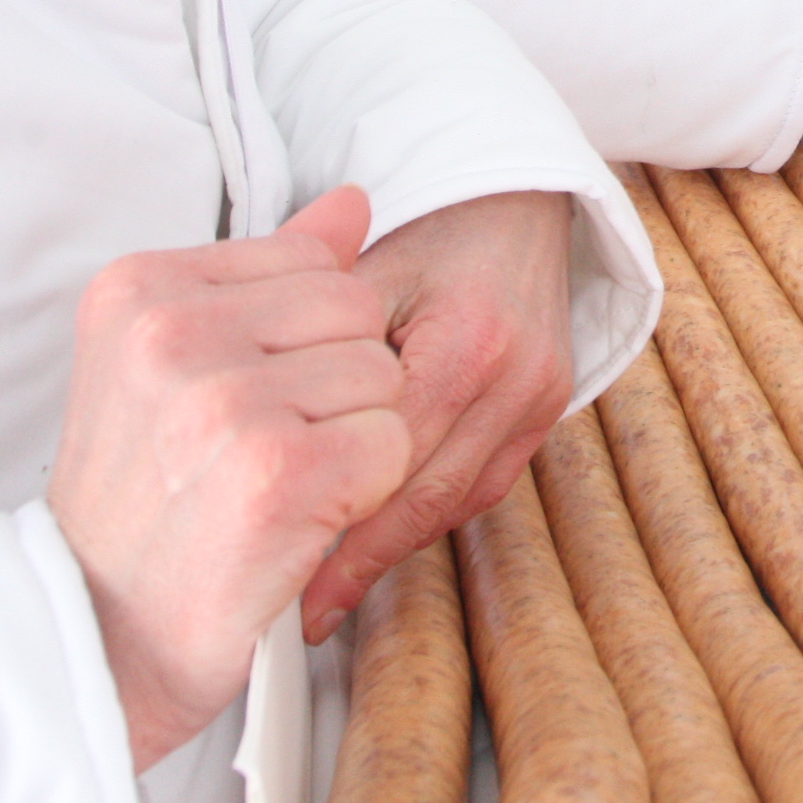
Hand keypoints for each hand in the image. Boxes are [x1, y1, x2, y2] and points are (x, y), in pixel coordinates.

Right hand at [48, 183, 413, 770]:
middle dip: (339, 389)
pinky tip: (297, 525)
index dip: (307, 343)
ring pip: (383, 379)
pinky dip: (362, 496)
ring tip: (274, 493)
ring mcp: (222, 402)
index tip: (244, 404)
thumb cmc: (142, 506)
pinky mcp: (276, 475)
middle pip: (358, 313)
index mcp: (138, 289)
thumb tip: (353, 204)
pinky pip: (390, 445)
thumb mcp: (171, 367)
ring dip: (352, 446)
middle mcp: (171, 333)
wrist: (94, 638)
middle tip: (265, 458)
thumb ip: (264, 277)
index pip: (312, 261)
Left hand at [292, 191, 575, 640]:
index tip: (282, 568)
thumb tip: (254, 441)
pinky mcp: (548, 405)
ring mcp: (540, 396)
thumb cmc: (429, 222)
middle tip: (297, 610)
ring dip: (395, 545)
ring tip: (329, 591)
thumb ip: (315, 341)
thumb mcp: (363, 267)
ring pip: (459, 500)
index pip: (389, 455)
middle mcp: (514, 376)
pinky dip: (430, 513)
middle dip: (360, 560)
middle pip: (426, 494)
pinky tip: (382, 537)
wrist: (516, 191)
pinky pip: (485, 482)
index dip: (336, 519)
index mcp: (465, 339)